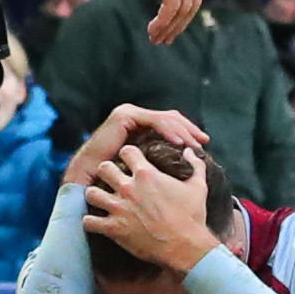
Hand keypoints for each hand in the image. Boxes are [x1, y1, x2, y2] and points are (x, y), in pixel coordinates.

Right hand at [64, 101, 211, 191]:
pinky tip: (179, 143)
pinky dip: (169, 131)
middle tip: (204, 141)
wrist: (90, 180)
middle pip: (170, 117)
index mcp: (140, 125)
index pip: (169, 123)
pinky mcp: (125, 116)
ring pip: (164, 118)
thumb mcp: (145, 167)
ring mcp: (129, 114)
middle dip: (189, 129)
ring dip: (182, 131)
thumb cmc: (116, 179)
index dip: (187, 131)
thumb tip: (188, 160)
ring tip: (194, 144)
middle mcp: (134, 116)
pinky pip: (153, 121)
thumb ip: (160, 158)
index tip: (203, 144)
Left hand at [82, 141, 220, 275]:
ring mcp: (119, 208)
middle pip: (103, 167)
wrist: (185, 247)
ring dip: (95, 195)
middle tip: (112, 179)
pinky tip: (97, 223)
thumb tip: (190, 151)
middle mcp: (129, 188)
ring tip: (101, 199)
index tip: (130, 161)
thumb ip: (195, 165)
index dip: (127, 154)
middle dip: (106, 171)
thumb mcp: (198, 187)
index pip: (126, 151)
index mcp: (147, 174)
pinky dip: (91, 222)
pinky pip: (89, 221)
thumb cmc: (192, 217)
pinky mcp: (114, 229)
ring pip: (91, 193)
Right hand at [124, 0, 206, 43]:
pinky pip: (171, 5)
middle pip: (192, 5)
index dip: (184, 12)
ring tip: (156, 40)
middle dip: (179, 26)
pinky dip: (163, 21)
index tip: (172, 24)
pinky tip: (152, 29)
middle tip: (165, 40)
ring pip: (182, 9)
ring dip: (169, 28)